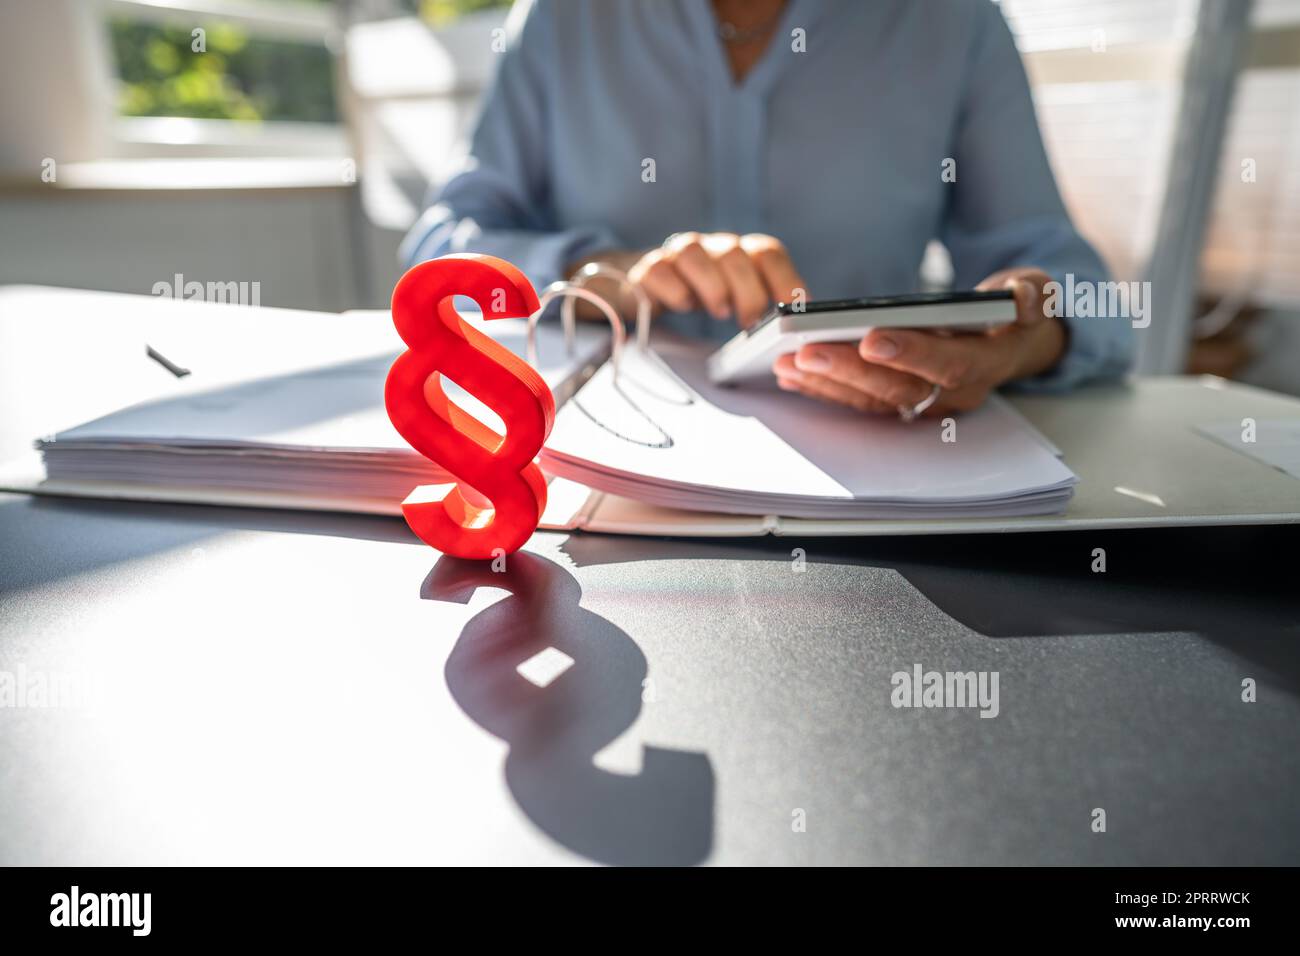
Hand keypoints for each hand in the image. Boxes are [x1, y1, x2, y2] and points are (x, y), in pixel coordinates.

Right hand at [569, 232, 807, 328]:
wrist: (646, 289)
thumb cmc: (700, 296)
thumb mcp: (734, 298)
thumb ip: (761, 306)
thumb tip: (792, 328)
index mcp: (739, 253)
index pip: (768, 253)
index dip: (786, 278)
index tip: (795, 308)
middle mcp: (710, 247)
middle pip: (735, 255)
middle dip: (749, 291)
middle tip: (751, 321)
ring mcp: (677, 254)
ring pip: (695, 254)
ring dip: (713, 286)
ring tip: (719, 312)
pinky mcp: (648, 268)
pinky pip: (659, 269)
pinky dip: (674, 289)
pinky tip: (684, 306)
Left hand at [772, 267, 1068, 416]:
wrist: (1011, 338)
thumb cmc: (1015, 309)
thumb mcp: (1034, 291)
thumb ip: (1032, 294)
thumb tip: (1022, 298)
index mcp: (988, 363)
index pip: (950, 364)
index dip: (912, 354)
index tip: (872, 338)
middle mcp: (954, 393)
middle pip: (899, 389)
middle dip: (850, 371)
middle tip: (805, 351)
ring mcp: (924, 403)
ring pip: (872, 401)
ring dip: (826, 383)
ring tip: (787, 361)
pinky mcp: (899, 401)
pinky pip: (858, 401)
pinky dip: (824, 387)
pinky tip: (790, 371)